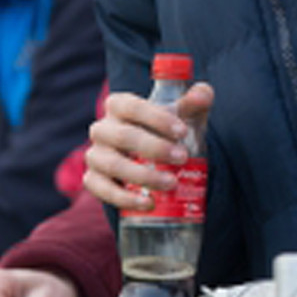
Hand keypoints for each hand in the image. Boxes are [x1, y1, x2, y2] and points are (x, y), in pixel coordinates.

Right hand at [82, 81, 214, 213]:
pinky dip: (125, 198)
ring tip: (172, 183)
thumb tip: (203, 93)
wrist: (153, 157)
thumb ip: (195, 101)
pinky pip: (102, 189)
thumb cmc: (167, 129)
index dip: (157, 118)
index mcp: (119, 105)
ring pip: (114, 165)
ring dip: (143, 175)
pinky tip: (148, 203)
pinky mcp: (93, 180)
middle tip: (183, 158)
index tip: (183, 132)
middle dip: (155, 148)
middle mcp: (102, 128)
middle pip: (124, 136)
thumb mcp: (183, 114)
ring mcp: (95, 155)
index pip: (132, 107)